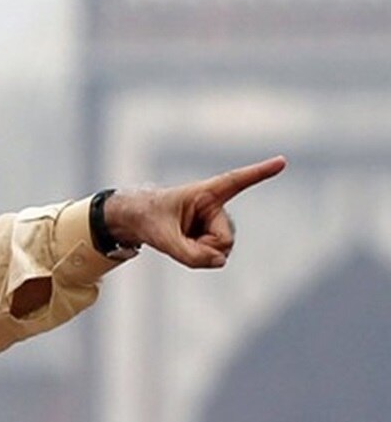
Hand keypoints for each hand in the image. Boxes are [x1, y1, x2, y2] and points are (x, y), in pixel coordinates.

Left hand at [103, 155, 285, 268]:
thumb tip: (220, 261)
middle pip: (224, 239)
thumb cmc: (150, 219)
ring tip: (180, 239)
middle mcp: (216, 206)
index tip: (282, 161)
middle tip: (179, 239)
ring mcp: (217, 223)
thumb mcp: (162, 238)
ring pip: (221, 251)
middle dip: (204, 248)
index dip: (259, 173)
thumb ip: (190, 255)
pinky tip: (186, 245)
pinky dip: (200, 257)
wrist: (139, 221)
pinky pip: (214, 257)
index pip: (236, 181)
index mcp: (205, 192)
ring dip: (200, 253)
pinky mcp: (215, 237)